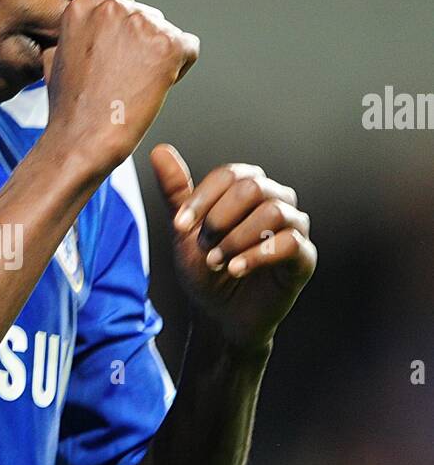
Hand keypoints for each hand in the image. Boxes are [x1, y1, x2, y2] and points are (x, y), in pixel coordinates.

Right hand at [43, 0, 198, 179]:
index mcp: (84, 6)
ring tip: (135, 87)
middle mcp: (113, 6)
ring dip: (158, 59)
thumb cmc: (70, 109)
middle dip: (140, 48)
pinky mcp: (168, 44)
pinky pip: (189, 48)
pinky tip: (154, 88)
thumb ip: (80, 35)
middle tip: (124, 81)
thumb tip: (96, 34)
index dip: (119, 43)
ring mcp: (142, 23)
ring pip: (167, 34)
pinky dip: (179, 70)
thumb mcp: (57, 58)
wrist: (81, 140)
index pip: (121, 12)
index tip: (110, 67)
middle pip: (146, 19)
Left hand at [150, 144, 316, 352]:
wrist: (220, 313)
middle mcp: (277, 200)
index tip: (180, 224)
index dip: (203, 198)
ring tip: (216, 261)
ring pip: (272, 212)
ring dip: (236, 238)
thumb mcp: (185, 230)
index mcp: (249, 188)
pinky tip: (236, 269)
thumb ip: (177, 192)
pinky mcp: (304, 257)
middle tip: (203, 245)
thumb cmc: (207, 268)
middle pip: (253, 188)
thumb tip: (160, 150)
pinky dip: (257, 256)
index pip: (230, 175)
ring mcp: (294, 227)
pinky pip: (290, 244)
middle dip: (220, 218)